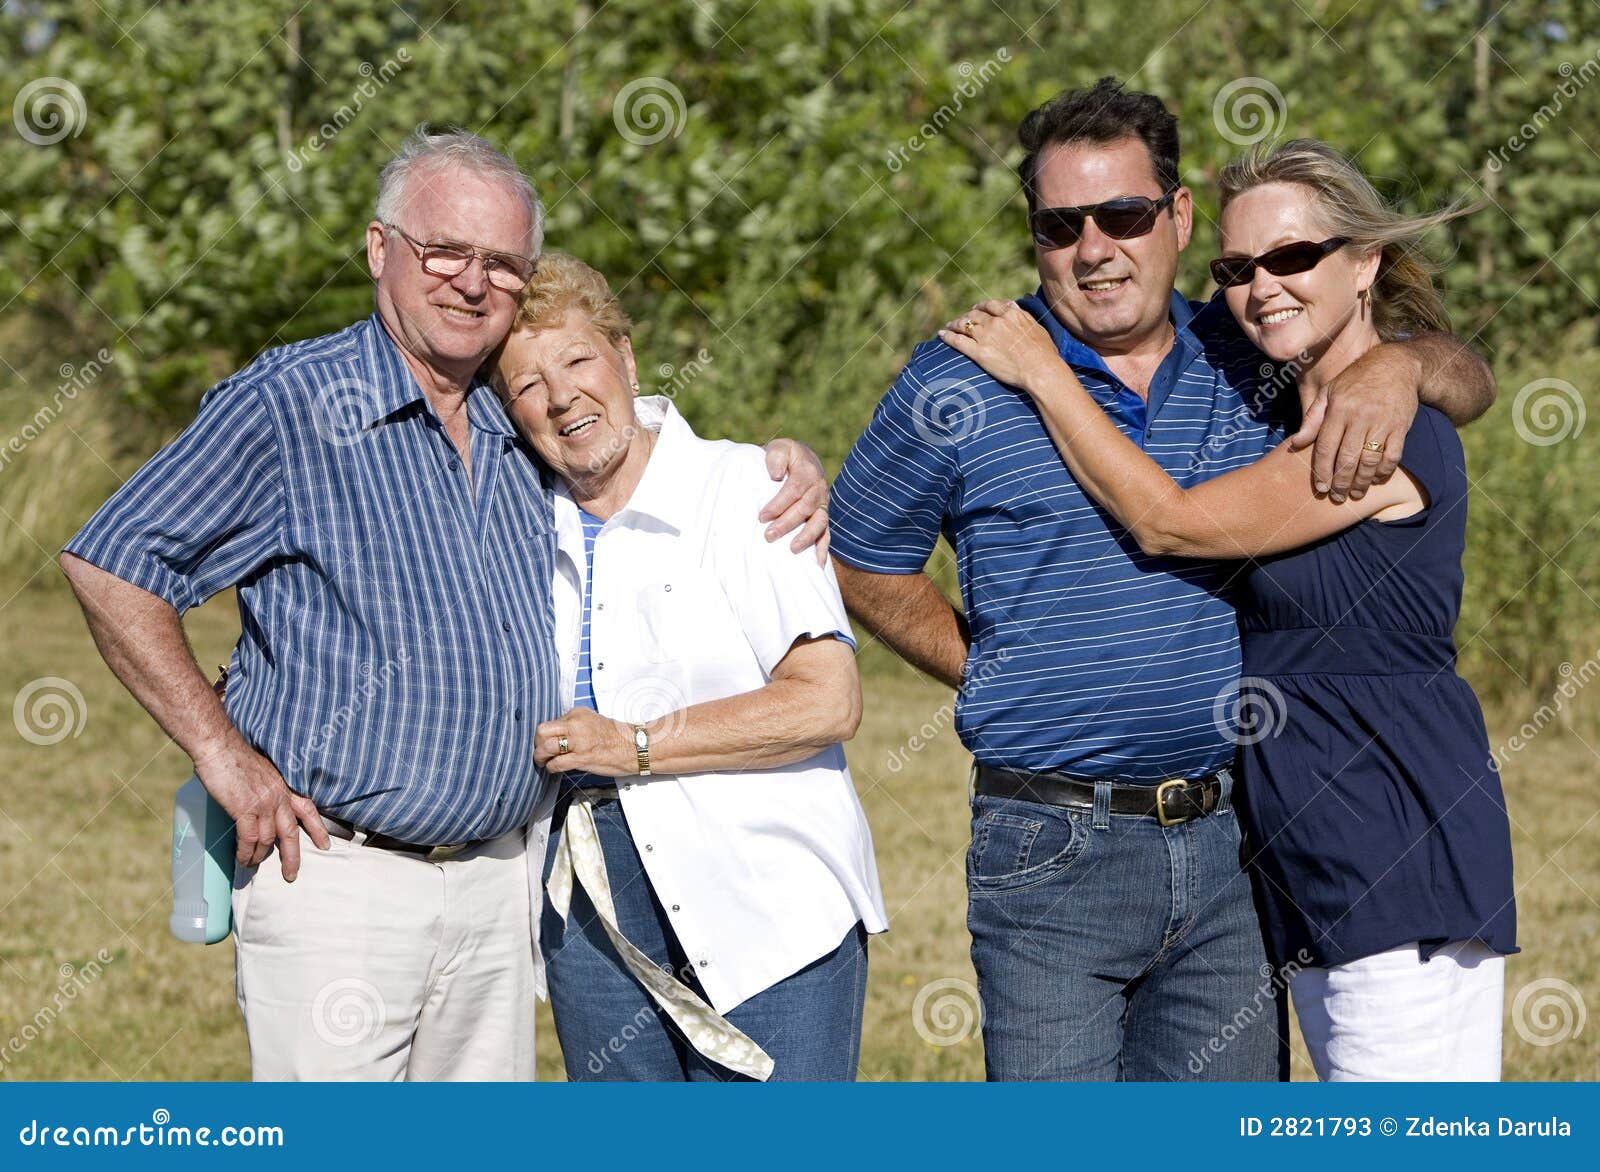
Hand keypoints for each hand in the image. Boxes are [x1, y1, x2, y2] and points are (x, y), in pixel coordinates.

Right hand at [193, 733, 328, 881]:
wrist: (219, 746)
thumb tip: (261, 808)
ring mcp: (262, 804)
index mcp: (283, 787)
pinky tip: (242, 859)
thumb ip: (266, 790)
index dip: (318, 828)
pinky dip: (245, 852)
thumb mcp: (261, 773)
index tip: (325, 845)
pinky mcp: (244, 809)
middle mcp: (277, 797)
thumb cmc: (234, 757)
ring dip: (259, 856)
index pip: (307, 809)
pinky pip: (249, 839)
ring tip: (251, 864)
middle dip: (293, 857)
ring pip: (268, 840)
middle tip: (291, 874)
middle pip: (291, 833)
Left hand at [536, 708, 639, 776]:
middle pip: (542, 731)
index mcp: (578, 713)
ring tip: (543, 761)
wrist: (634, 747)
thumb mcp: (591, 722)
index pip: (551, 722)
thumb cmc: (616, 737)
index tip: (550, 743)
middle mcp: (576, 724)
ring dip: (540, 757)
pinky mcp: (582, 757)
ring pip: (545, 747)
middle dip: (537, 743)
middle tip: (541, 751)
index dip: (547, 735)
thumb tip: (557, 737)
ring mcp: (578, 741)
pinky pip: (556, 763)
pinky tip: (554, 769)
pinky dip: (551, 767)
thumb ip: (574, 726)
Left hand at [760, 439, 830, 564]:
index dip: (779, 504)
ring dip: (807, 537)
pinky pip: (826, 533)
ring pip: (819, 522)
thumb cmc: (785, 456)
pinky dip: (823, 549)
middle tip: (769, 536)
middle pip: (805, 508)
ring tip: (793, 549)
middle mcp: (819, 489)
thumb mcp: (779, 448)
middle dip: (787, 523)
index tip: (762, 516)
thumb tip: (776, 476)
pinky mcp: (822, 516)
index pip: (795, 489)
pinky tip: (817, 564)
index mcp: (808, 472)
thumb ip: (775, 457)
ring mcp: (822, 504)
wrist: (801, 459)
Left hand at [937, 299, 1057, 389]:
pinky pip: (958, 341)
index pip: (991, 305)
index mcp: (1011, 314)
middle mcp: (997, 322)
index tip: (976, 308)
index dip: (981, 306)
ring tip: (949, 326)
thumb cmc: (1044, 353)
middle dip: (967, 316)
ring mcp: (986, 336)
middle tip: (962, 320)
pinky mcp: (979, 352)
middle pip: (975, 314)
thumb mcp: (1036, 327)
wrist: (1040, 369)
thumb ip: (1022, 315)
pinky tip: (941, 334)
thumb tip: (1013, 306)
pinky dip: (948, 336)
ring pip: (964, 325)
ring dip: (955, 324)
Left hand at [1289, 343, 1417, 500]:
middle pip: (1347, 459)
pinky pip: (1393, 455)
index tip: (1320, 487)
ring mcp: (1382, 422)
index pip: (1327, 447)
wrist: (1396, 365)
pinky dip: (1384, 471)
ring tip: (1355, 493)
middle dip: (1340, 482)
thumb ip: (1312, 418)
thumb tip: (1296, 443)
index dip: (1322, 471)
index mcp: (1339, 409)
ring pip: (1369, 461)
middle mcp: (1360, 417)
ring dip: (1361, 482)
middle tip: (1336, 497)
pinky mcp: (1401, 427)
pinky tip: (1376, 479)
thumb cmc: (1356, 380)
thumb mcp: (1329, 391)